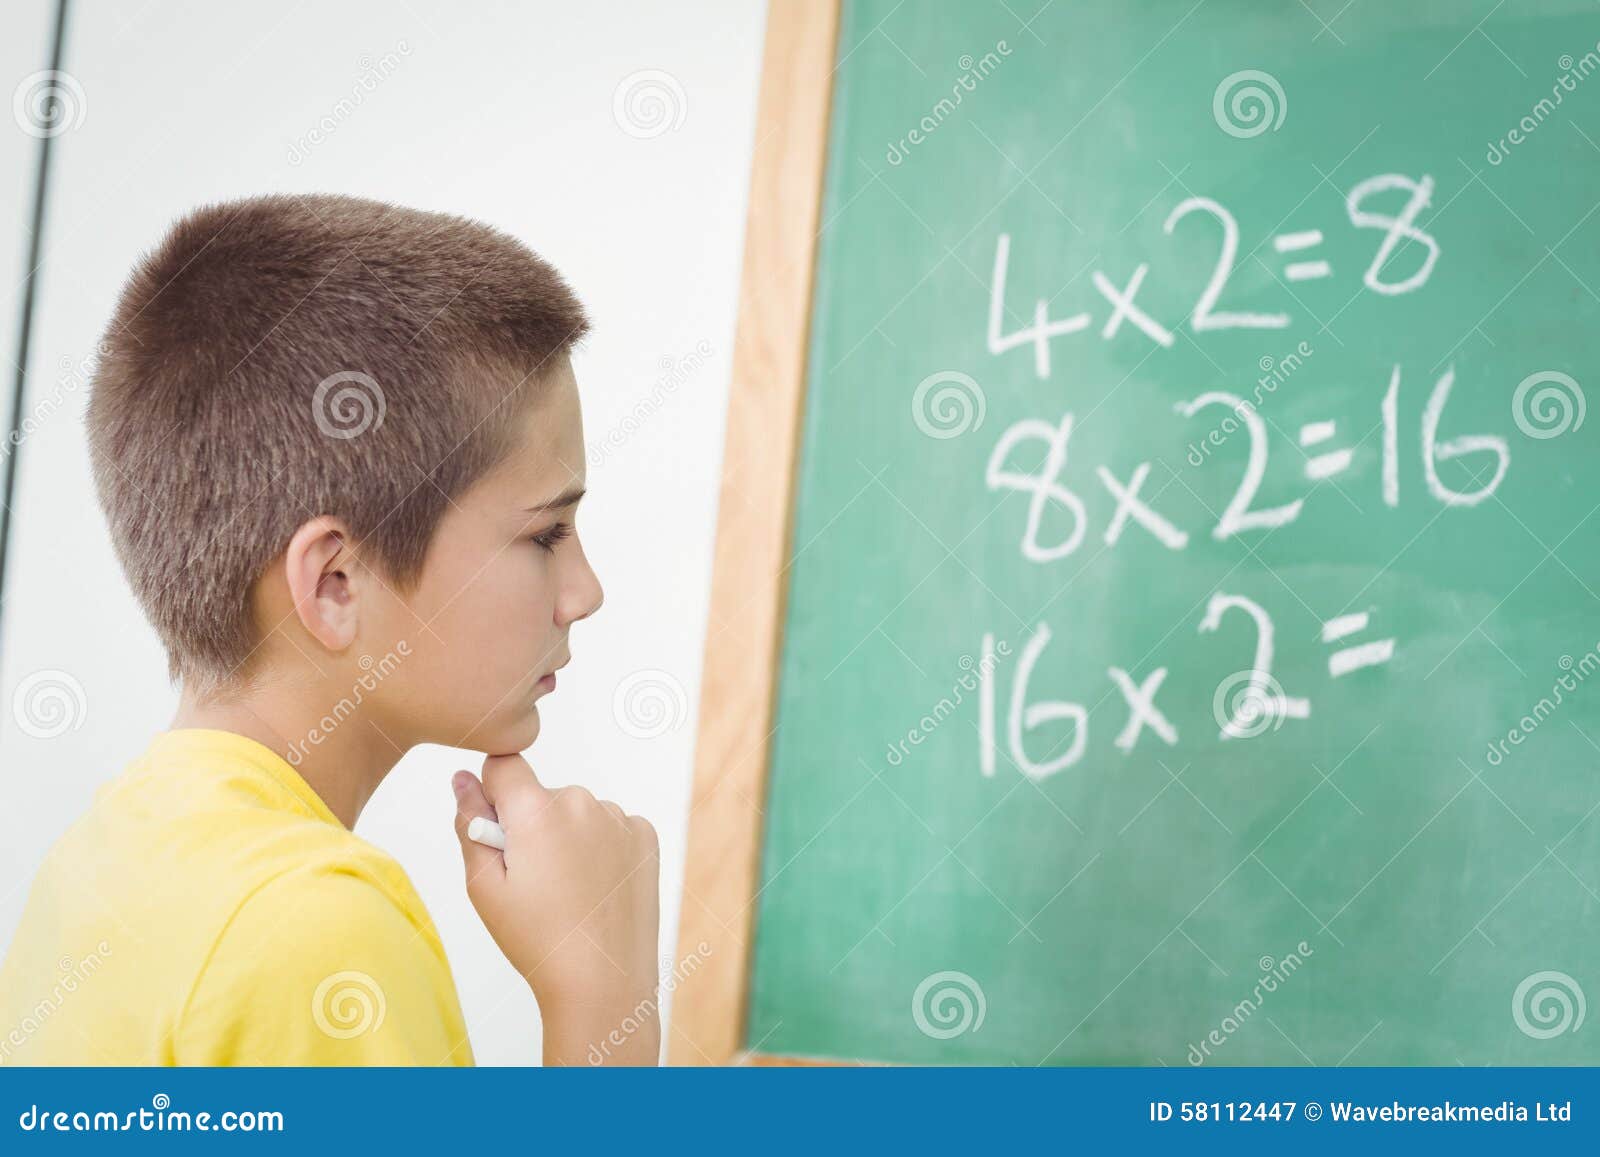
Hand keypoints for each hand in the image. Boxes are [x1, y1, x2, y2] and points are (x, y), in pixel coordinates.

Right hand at [451, 753, 660, 1064]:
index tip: (500, 831)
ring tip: (568, 891)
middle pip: (542, 794)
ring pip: (578, 812)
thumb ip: (471, 822)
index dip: (495, 794)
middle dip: (531, 823)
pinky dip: (601, 848)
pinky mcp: (645, 836)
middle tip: (534, 881)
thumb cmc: (538, 940)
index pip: (504, 764)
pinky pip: (611, 827)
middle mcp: (582, 801)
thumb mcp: (484, 886)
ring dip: (568, 836)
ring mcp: (619, 817)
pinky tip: (597, 888)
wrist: (604, 981)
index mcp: (537, 810)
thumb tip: (463, 778)